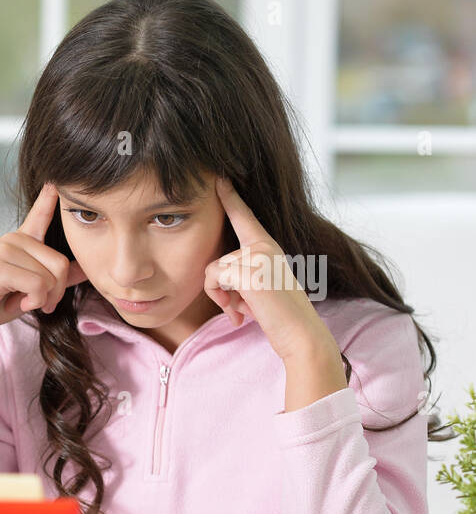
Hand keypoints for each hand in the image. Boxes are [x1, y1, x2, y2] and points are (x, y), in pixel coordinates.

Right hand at [0, 182, 88, 344]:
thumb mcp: (34, 289)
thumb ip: (57, 277)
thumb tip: (85, 268)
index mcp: (22, 241)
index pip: (41, 213)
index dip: (50, 196)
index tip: (56, 178)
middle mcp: (14, 238)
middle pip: (61, 262)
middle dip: (57, 291)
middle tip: (41, 302)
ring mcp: (5, 249)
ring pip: (50, 277)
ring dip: (44, 299)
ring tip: (25, 301)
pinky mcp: (0, 266)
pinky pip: (38, 285)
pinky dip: (34, 302)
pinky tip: (18, 303)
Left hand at [204, 177, 338, 364]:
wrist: (301, 334)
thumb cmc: (279, 315)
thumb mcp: (260, 286)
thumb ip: (242, 272)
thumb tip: (215, 277)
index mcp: (268, 246)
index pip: (245, 217)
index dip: (231, 197)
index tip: (220, 178)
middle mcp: (264, 246)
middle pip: (216, 259)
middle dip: (220, 288)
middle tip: (240, 309)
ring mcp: (258, 256)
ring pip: (212, 271)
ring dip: (220, 297)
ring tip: (242, 313)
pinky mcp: (250, 272)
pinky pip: (214, 279)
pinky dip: (220, 300)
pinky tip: (240, 316)